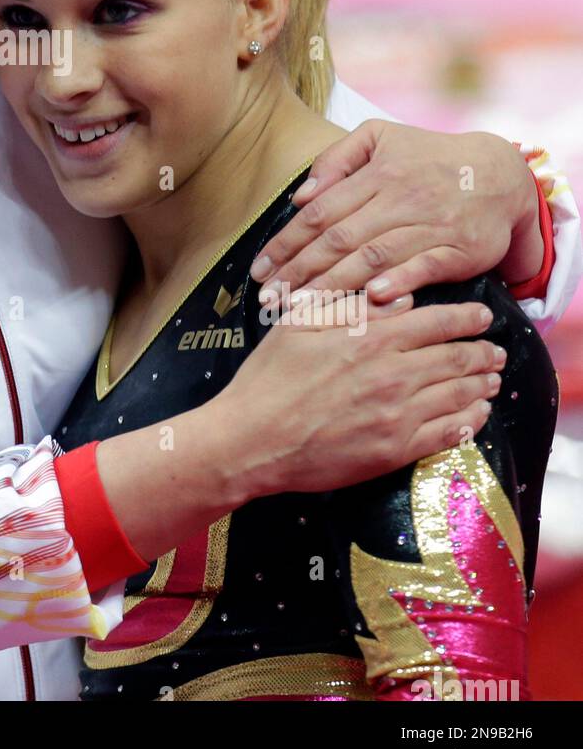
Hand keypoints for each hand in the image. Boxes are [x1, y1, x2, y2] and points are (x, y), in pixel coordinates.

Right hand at [216, 298, 503, 501]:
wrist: (253, 438)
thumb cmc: (270, 377)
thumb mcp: (300, 325)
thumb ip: (352, 307)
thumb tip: (401, 296)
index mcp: (371, 339)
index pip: (437, 322)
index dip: (466, 318)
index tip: (482, 317)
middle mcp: (393, 376)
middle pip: (456, 359)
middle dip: (483, 353)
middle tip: (495, 351)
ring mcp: (398, 416)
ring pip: (458, 396)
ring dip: (481, 386)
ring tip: (491, 381)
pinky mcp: (395, 451)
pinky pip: (446, 435)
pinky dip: (468, 423)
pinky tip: (474, 416)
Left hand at [250, 121, 537, 307]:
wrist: (499, 173)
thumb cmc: (428, 157)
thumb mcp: (381, 138)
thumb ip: (337, 160)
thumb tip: (301, 195)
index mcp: (375, 174)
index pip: (319, 213)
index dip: (287, 242)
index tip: (260, 270)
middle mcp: (399, 199)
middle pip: (338, 239)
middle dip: (299, 271)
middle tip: (268, 299)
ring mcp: (430, 224)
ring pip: (373, 257)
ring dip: (333, 286)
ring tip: (300, 309)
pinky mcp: (459, 249)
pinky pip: (425, 267)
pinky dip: (399, 283)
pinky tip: (372, 300)